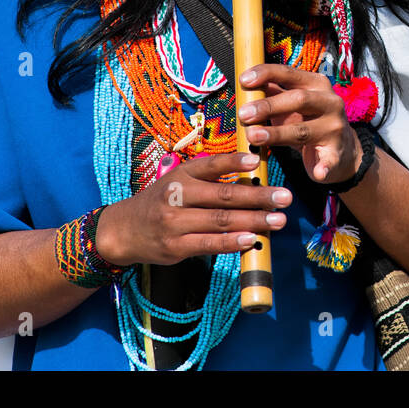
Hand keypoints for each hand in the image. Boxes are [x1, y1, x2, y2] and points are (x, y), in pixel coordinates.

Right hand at [94, 152, 290, 266]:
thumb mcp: (180, 180)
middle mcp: (177, 195)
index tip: (257, 161)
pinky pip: (208, 244)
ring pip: (220, 220)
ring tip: (278, 220)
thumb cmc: (162, 201)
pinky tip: (251, 240)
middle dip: (258, 196)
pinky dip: (232, 243)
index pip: (211, 165)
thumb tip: (252, 175)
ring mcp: (175, 222)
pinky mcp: (175, 247)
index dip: (234, 162)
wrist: (123, 230)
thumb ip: (210, 178)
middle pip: (224, 195)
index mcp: (182, 174)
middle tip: (285, 197)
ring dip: (253, 221)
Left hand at [237, 64, 361, 184]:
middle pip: (298, 99)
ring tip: (254, 137)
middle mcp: (330, 103)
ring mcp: (335, 129)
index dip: (266, 74)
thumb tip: (246, 81)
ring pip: (303, 130)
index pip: (289, 73)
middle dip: (268, 106)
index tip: (243, 80)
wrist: (342, 149)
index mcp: (317, 84)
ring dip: (277, 134)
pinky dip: (323, 167)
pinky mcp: (337, 154)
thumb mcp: (293, 103)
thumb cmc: (309, 121)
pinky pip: (329, 161)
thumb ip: (273, 92)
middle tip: (243, 114)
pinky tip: (317, 173)